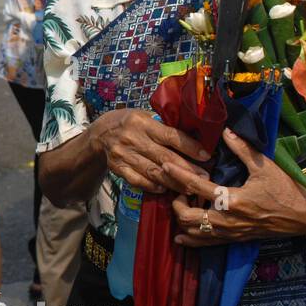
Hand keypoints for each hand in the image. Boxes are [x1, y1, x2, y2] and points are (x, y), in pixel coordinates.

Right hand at [90, 109, 209, 193]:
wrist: (100, 133)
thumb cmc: (130, 122)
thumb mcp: (145, 116)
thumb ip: (164, 126)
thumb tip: (195, 137)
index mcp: (142, 122)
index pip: (170, 136)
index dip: (189, 146)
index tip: (206, 156)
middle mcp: (132, 138)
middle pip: (164, 158)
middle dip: (187, 169)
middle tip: (204, 177)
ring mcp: (123, 155)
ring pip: (153, 172)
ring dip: (174, 182)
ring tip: (190, 188)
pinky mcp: (117, 168)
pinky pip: (138, 180)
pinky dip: (152, 186)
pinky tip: (165, 189)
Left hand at [163, 128, 305, 246]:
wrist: (304, 216)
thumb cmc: (285, 190)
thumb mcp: (265, 166)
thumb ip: (243, 149)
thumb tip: (225, 131)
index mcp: (233, 199)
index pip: (196, 186)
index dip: (178, 175)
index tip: (165, 166)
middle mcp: (227, 219)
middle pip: (187, 216)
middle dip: (176, 202)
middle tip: (178, 190)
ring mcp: (229, 232)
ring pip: (193, 232)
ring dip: (182, 219)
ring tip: (184, 204)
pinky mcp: (233, 239)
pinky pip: (205, 244)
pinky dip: (190, 238)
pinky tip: (181, 233)